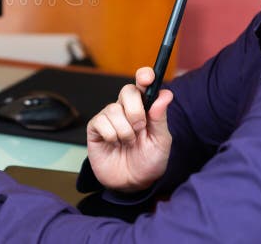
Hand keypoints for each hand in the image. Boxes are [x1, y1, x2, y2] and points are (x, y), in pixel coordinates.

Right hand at [86, 67, 173, 192]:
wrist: (132, 184)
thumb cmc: (149, 162)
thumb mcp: (161, 142)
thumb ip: (160, 118)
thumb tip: (166, 94)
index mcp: (144, 109)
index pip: (142, 84)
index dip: (144, 76)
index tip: (147, 77)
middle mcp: (125, 109)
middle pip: (127, 91)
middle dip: (136, 111)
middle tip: (140, 128)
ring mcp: (109, 117)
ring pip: (114, 109)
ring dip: (125, 131)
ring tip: (127, 143)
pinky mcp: (95, 128)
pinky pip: (101, 122)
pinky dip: (111, 136)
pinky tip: (113, 144)